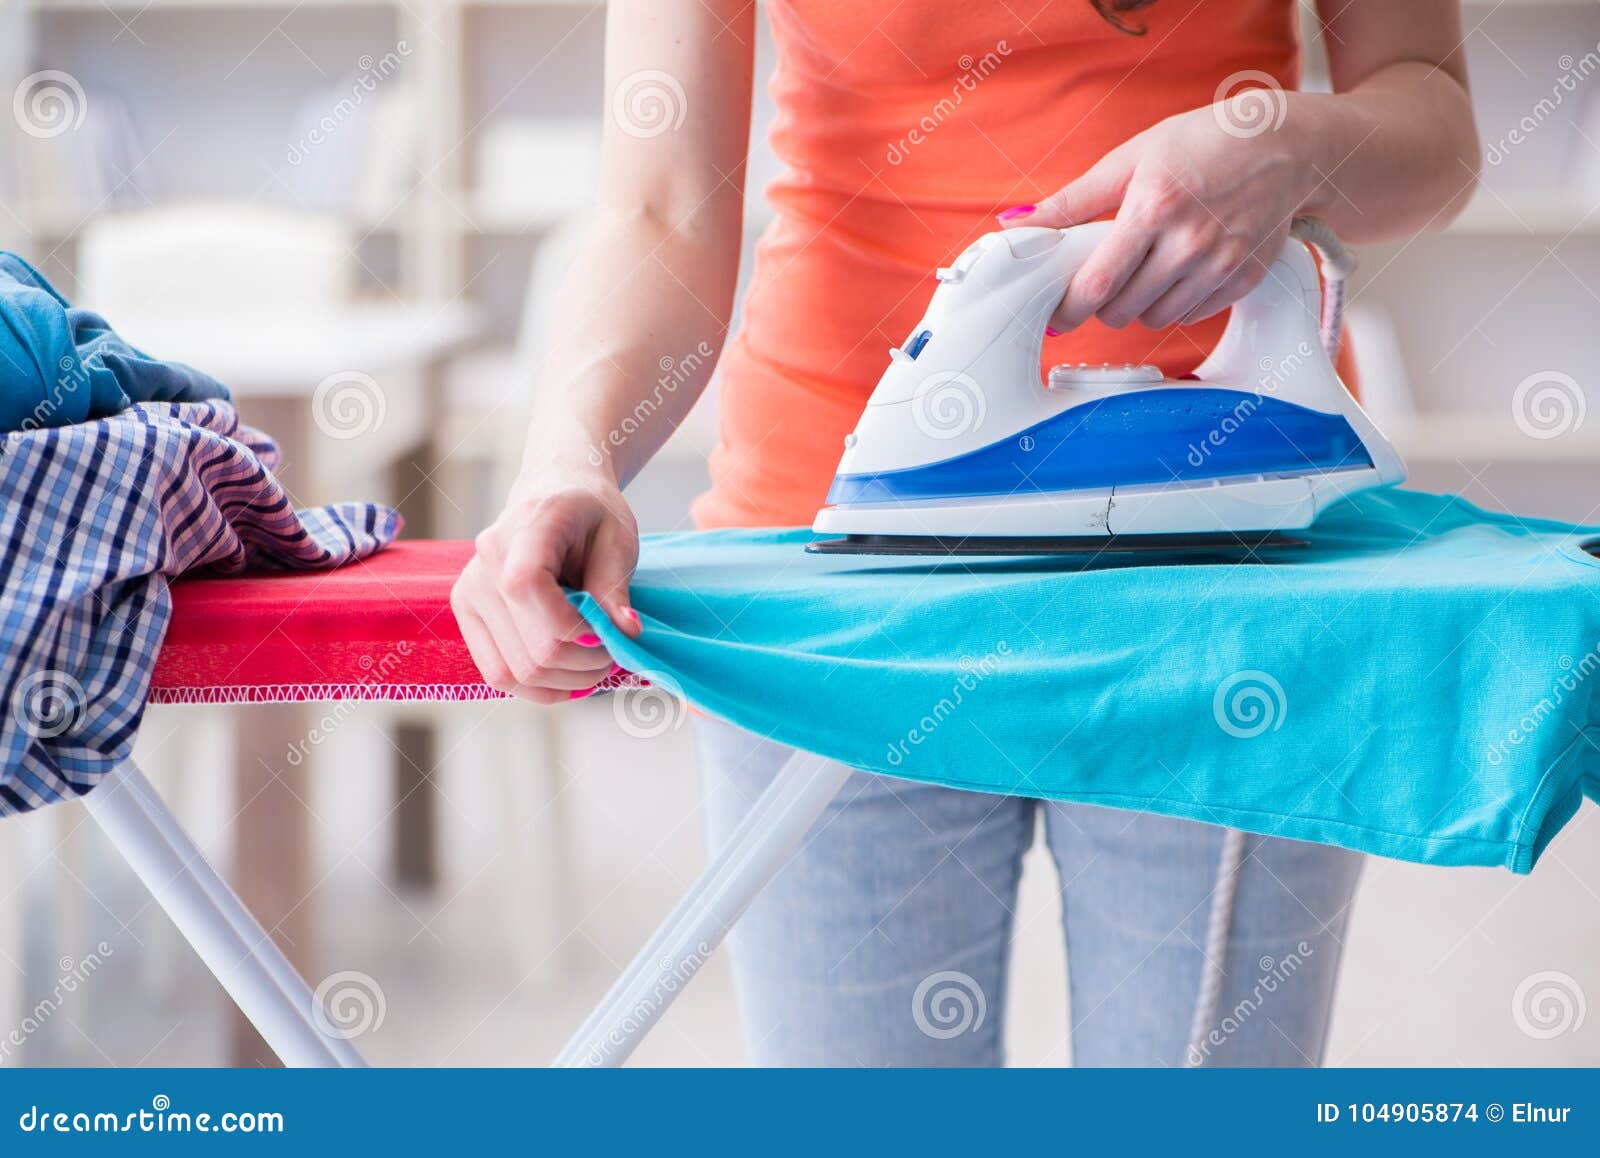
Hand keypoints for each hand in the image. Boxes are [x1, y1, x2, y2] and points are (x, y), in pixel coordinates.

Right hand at [451, 476, 642, 702]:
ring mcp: (469, 591)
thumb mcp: (618, 539)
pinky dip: (538, 687)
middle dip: (583, 665)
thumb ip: (616, 588)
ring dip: (564, 682)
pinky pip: (497, 674)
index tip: (611, 633)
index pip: (528, 588)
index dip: (575, 628)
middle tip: (615, 654)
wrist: (555, 493)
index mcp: (526, 527)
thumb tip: (625, 633)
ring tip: (594, 664)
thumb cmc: (592, 513)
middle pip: (530, 647)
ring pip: (513, 672)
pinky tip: (568, 675)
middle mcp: (485, 561)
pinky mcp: (466, 614)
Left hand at [1000, 102, 1313, 331]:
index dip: (1068, 309)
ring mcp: (1221, 264)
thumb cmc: (1201, 144)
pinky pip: (1192, 314)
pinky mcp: (1244, 278)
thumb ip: (1072, 200)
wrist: (1284, 146)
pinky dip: (1176, 303)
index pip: (1098, 284)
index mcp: (1153, 208)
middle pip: (1122, 310)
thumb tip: (1019, 223)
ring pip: (1156, 318)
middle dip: (1102, 303)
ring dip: (1139, 305)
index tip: (1056, 315)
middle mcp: (1189, 242)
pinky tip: (1179, 272)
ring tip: (1144, 271)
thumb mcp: (1131, 158)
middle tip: (1104, 280)